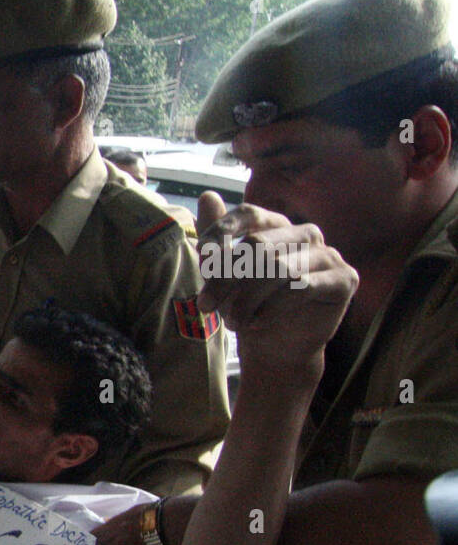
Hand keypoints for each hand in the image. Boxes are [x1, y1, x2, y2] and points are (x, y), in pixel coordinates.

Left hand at [196, 195, 357, 372]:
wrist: (276, 348)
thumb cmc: (250, 307)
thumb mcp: (225, 275)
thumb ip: (217, 239)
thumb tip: (207, 196)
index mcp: (277, 225)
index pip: (250, 214)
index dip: (223, 231)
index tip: (201, 256)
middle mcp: (305, 234)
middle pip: (258, 244)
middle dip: (225, 277)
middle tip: (205, 305)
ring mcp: (328, 255)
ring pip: (278, 267)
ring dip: (247, 299)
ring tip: (231, 322)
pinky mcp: (344, 279)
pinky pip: (302, 288)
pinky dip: (272, 308)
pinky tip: (256, 323)